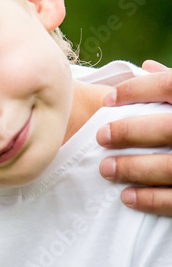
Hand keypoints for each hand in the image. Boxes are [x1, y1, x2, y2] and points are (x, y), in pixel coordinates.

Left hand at [97, 60, 171, 215]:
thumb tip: (147, 67)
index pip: (170, 86)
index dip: (136, 90)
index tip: (107, 100)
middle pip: (168, 128)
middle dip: (130, 132)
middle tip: (101, 136)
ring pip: (171, 167)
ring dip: (134, 169)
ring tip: (106, 169)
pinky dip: (152, 199)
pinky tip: (128, 197)